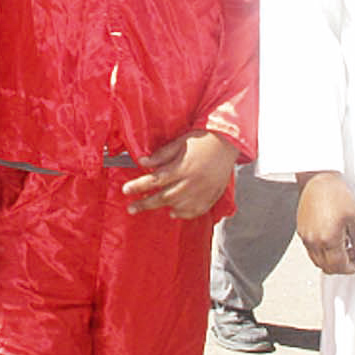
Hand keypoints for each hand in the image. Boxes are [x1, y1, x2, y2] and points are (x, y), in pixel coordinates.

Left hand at [121, 130, 238, 219]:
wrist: (228, 142)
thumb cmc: (202, 140)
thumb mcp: (179, 142)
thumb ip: (161, 155)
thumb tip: (142, 162)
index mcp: (182, 167)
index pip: (155, 180)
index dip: (139, 187)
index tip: (126, 190)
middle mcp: (192, 182)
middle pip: (164, 197)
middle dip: (145, 204)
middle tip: (131, 208)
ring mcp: (202, 191)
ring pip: (179, 206)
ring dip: (164, 207)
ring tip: (151, 206)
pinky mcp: (211, 196)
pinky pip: (196, 211)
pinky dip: (183, 214)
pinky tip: (174, 212)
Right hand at [296, 171, 354, 273]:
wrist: (318, 179)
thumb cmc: (336, 194)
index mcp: (328, 239)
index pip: (340, 266)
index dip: (352, 267)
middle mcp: (314, 241)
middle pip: (327, 267)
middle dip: (342, 266)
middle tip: (353, 255)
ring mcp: (305, 237)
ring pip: (317, 261)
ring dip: (331, 261)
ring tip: (343, 247)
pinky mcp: (301, 231)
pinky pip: (311, 250)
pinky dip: (322, 252)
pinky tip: (332, 239)